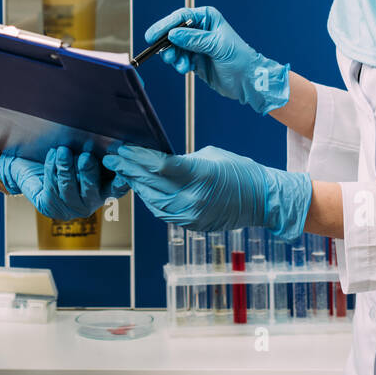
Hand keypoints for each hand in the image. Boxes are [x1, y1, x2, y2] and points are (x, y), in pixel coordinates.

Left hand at [0, 145, 129, 219]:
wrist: (29, 162)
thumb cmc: (63, 154)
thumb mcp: (82, 150)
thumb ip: (96, 149)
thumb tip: (111, 135)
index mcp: (104, 188)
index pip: (117, 187)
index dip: (120, 179)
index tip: (118, 164)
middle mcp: (89, 201)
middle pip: (91, 188)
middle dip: (88, 171)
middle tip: (85, 156)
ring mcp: (70, 207)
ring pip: (69, 188)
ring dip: (66, 168)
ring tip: (62, 151)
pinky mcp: (50, 207)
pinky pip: (51, 188)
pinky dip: (51, 170)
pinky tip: (52, 156)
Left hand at [101, 144, 310, 241]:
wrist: (262, 200)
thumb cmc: (239, 171)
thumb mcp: (209, 156)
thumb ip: (181, 160)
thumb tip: (156, 161)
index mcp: (200, 175)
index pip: (159, 166)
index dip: (137, 157)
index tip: (122, 150)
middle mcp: (193, 198)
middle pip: (151, 184)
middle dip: (129, 170)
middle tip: (113, 159)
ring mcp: (191, 215)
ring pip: (153, 201)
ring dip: (137, 186)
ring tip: (123, 172)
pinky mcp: (191, 224)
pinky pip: (163, 212)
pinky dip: (150, 200)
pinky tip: (142, 189)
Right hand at [145, 5, 289, 114]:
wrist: (247, 80)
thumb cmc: (240, 58)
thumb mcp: (217, 46)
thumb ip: (195, 39)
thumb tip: (173, 34)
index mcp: (207, 18)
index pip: (181, 17)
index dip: (165, 25)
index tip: (153, 35)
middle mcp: (199, 29)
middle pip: (173, 31)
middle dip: (167, 44)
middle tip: (166, 55)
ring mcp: (195, 44)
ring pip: (173, 47)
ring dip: (174, 57)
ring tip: (181, 65)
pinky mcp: (194, 58)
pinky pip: (179, 59)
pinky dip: (179, 64)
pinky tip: (186, 68)